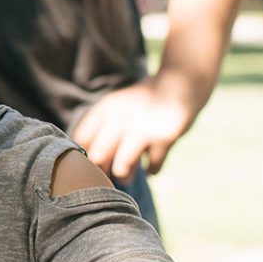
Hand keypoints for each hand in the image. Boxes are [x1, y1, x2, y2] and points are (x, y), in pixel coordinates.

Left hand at [70, 77, 195, 179]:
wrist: (181, 82)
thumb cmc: (144, 103)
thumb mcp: (117, 108)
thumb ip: (101, 131)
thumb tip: (85, 165)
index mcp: (106, 108)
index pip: (81, 140)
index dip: (81, 158)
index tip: (87, 166)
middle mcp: (121, 116)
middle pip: (98, 157)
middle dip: (100, 173)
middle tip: (105, 178)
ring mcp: (144, 127)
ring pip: (122, 167)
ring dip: (124, 177)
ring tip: (127, 176)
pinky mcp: (165, 137)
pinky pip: (152, 166)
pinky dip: (151, 170)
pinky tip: (151, 167)